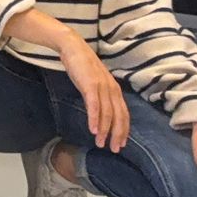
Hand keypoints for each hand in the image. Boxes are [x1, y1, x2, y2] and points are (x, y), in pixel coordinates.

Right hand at [58, 37, 130, 152]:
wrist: (73, 47)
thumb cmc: (82, 65)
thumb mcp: (95, 82)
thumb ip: (100, 95)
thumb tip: (101, 111)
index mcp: (115, 90)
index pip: (123, 114)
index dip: (123, 130)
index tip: (121, 143)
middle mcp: (112, 90)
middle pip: (119, 116)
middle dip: (117, 134)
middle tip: (114, 149)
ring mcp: (102, 87)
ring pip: (107, 113)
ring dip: (105, 130)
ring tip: (100, 143)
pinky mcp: (90, 85)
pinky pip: (94, 105)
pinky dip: (95, 119)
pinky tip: (93, 129)